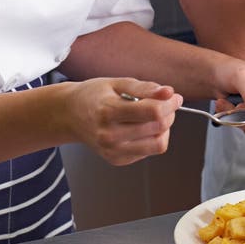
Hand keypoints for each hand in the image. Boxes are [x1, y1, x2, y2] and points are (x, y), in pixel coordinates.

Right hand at [66, 77, 182, 165]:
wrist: (70, 115)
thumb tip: (168, 92)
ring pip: (158, 144)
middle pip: (158, 128)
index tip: (174, 96)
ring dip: (164, 128)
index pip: (153, 112)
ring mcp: (113, 151)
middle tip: (164, 103)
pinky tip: (141, 126)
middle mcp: (110, 135)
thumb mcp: (117, 83)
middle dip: (169, 113)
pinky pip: (149, 151)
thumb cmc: (93, 95)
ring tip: (154, 115)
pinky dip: (152, 137)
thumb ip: (145, 88)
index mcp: (109, 112)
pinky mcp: (117, 160)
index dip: (170, 103)